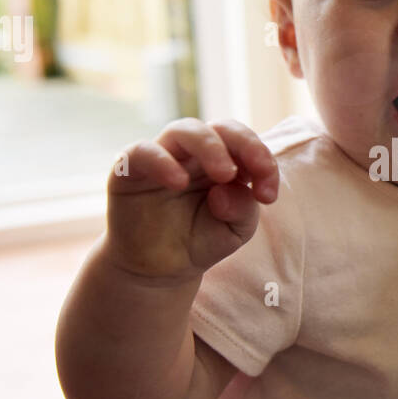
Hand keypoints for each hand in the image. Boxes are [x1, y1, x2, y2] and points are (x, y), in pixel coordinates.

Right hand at [103, 118, 280, 281]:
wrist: (159, 271)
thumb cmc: (199, 241)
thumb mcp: (235, 231)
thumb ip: (244, 210)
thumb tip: (226, 189)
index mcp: (222, 161)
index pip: (246, 143)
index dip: (262, 160)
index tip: (268, 196)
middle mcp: (192, 154)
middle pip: (220, 127)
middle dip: (243, 144)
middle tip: (246, 174)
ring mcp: (162, 158)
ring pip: (183, 130)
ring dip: (209, 146)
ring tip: (224, 175)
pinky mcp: (129, 171)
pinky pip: (141, 152)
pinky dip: (161, 161)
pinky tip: (178, 181)